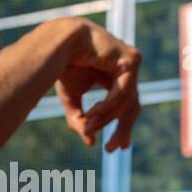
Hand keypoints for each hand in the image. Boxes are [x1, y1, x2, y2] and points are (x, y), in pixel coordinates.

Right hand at [51, 19, 141, 151]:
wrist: (58, 42)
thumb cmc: (62, 66)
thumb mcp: (71, 100)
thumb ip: (81, 120)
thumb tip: (91, 143)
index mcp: (115, 77)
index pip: (126, 105)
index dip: (123, 127)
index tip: (119, 147)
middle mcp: (126, 70)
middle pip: (132, 107)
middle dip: (122, 129)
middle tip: (112, 149)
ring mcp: (131, 64)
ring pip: (127, 102)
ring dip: (106, 118)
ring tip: (89, 126)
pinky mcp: (131, 60)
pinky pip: (123, 91)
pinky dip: (108, 105)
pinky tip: (94, 112)